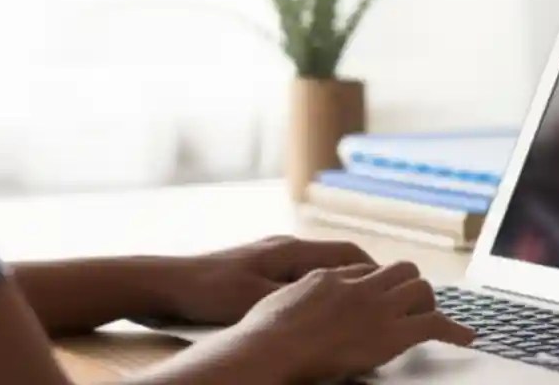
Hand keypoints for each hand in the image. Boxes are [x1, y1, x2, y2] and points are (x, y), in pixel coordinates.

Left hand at [150, 236, 376, 324]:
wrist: (166, 282)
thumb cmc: (210, 291)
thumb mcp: (258, 299)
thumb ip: (299, 299)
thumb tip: (339, 301)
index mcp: (291, 251)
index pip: (348, 252)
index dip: (374, 269)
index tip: (393, 287)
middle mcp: (284, 247)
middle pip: (336, 258)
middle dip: (361, 277)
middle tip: (381, 300)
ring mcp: (268, 257)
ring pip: (316, 269)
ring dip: (336, 285)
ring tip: (353, 310)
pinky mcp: (254, 269)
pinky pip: (296, 277)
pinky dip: (313, 291)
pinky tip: (311, 312)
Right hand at [229, 261, 474, 381]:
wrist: (266, 349)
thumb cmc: (260, 335)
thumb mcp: (277, 302)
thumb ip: (300, 298)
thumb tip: (302, 304)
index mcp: (328, 276)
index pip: (366, 270)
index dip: (378, 285)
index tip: (382, 297)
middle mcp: (356, 284)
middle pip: (400, 270)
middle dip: (411, 286)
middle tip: (415, 306)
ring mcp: (374, 306)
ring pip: (420, 288)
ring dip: (429, 304)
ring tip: (435, 319)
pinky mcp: (388, 332)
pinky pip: (433, 323)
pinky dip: (454, 330)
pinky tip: (466, 337)